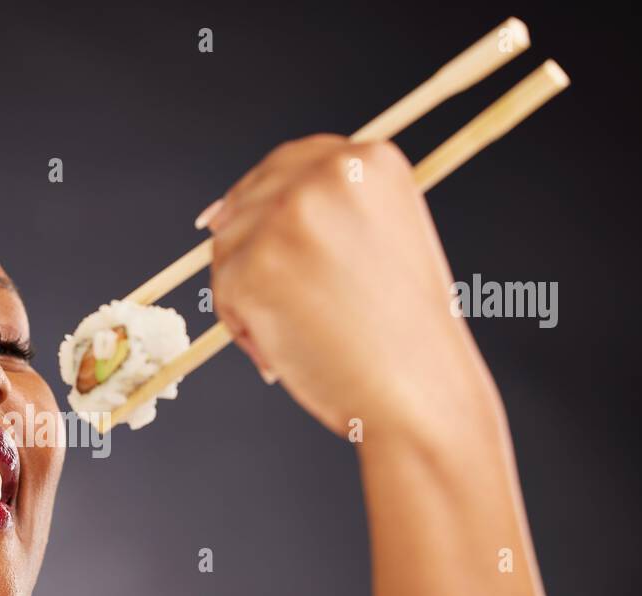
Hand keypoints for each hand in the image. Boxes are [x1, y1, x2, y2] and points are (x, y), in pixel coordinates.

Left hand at [204, 134, 499, 441]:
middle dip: (251, 247)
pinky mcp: (250, 268)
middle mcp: (326, 176)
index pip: (292, 163)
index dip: (265, 198)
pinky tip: (281, 350)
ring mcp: (284, 221)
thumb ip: (328, 212)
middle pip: (252, 199)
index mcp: (370, 160)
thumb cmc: (404, 331)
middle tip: (274, 297)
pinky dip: (242, 325)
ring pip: (229, 246)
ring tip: (295, 333)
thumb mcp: (384, 238)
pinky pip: (222, 290)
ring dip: (246, 290)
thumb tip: (223, 215)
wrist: (418, 390)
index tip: (253, 229)